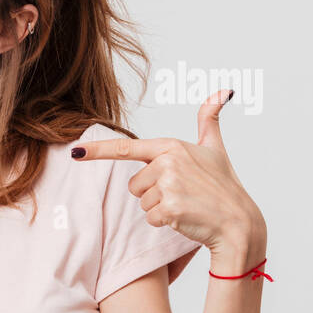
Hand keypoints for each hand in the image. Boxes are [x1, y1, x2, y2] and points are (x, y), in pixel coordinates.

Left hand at [70, 89, 266, 258]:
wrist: (238, 221)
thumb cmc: (224, 185)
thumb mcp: (215, 148)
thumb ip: (209, 119)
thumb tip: (221, 91)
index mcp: (172, 147)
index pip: (126, 149)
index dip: (97, 151)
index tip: (75, 152)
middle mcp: (168, 163)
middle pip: (134, 184)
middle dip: (153, 192)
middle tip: (182, 192)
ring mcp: (169, 185)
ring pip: (141, 202)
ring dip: (159, 207)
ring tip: (185, 203)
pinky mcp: (170, 209)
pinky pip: (151, 218)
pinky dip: (165, 221)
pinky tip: (185, 216)